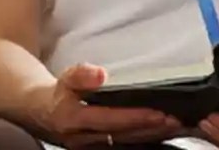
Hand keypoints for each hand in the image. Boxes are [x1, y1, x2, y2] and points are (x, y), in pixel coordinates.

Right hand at [28, 63, 184, 147]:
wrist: (41, 113)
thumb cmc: (59, 93)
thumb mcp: (65, 78)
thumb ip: (81, 75)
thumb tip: (100, 74)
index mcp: (73, 121)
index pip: (110, 120)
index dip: (135, 117)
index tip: (159, 112)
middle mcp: (84, 139)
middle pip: (124, 136)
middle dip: (152, 129)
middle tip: (177, 120)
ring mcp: (92, 147)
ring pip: (128, 144)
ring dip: (153, 136)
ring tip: (176, 126)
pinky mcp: (100, 149)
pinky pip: (126, 145)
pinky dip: (146, 138)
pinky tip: (162, 131)